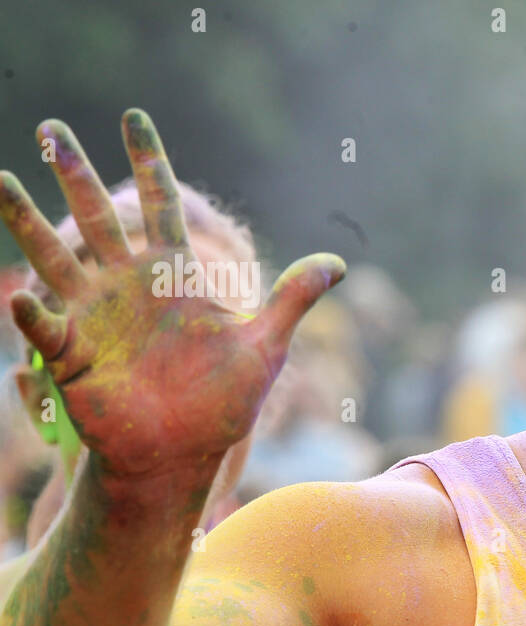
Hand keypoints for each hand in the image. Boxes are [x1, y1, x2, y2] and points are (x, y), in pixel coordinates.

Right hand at [0, 109, 344, 480]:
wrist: (184, 454)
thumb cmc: (222, 402)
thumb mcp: (265, 347)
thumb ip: (292, 299)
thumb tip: (339, 262)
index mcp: (173, 278)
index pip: (160, 207)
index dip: (149, 162)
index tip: (134, 117)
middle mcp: (127, 287)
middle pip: (98, 217)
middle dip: (75, 173)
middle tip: (52, 127)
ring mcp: (94, 318)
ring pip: (55, 258)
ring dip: (27, 221)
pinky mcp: (73, 357)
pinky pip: (47, 328)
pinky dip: (32, 313)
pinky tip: (23, 297)